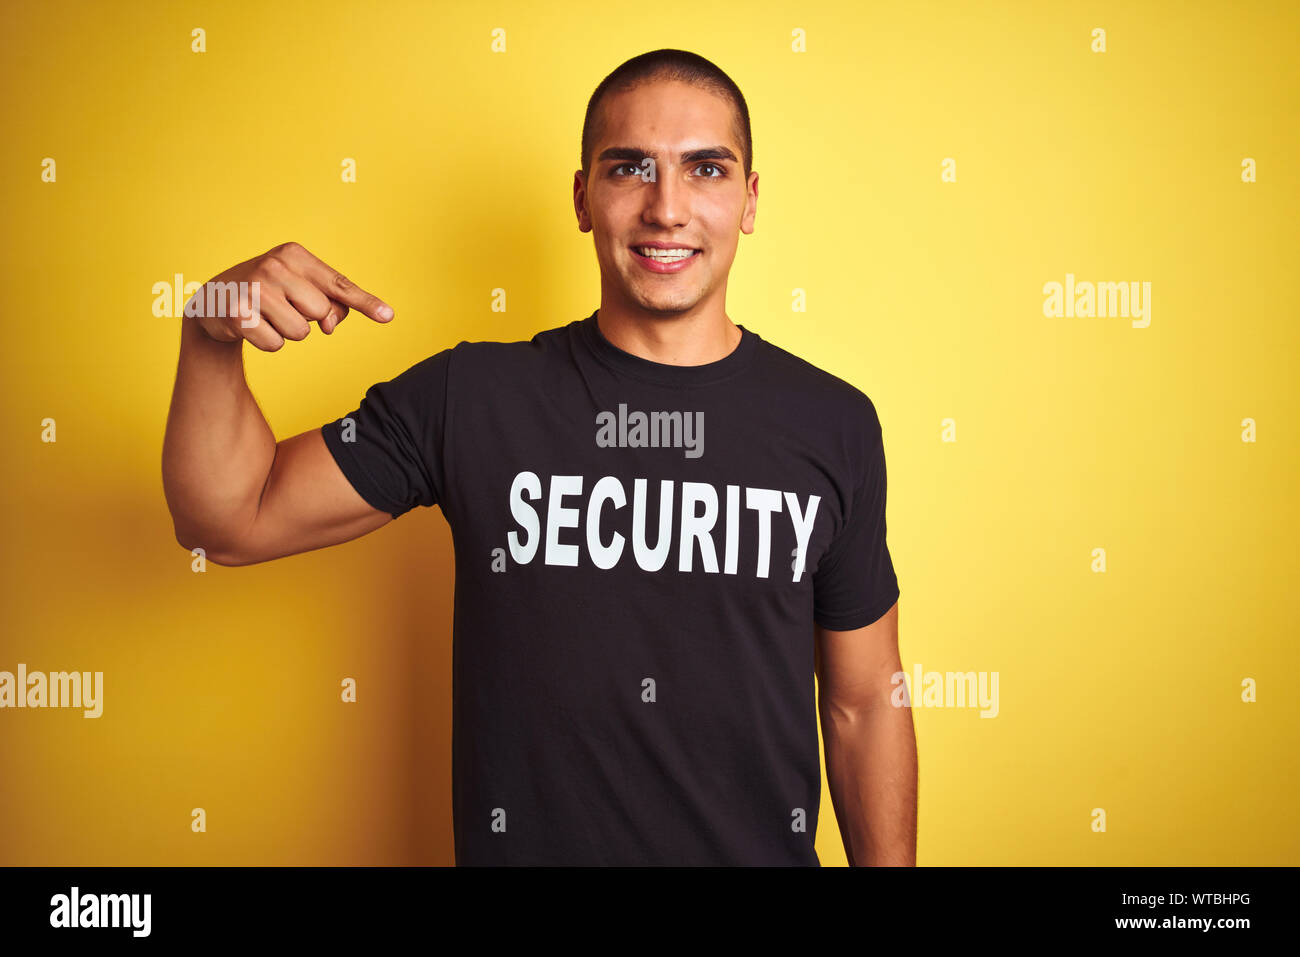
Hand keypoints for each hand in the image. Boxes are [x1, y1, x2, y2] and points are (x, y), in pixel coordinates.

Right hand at [189, 242, 393, 349]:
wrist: (214, 300)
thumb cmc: (269, 293)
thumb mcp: (300, 287)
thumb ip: (330, 304)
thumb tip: (330, 326)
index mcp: (294, 255)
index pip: (338, 284)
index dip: (365, 302)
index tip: (388, 316)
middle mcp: (274, 266)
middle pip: (322, 313)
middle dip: (307, 318)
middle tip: (282, 307)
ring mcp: (254, 288)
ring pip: (301, 332)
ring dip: (287, 332)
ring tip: (266, 315)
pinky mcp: (237, 313)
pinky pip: (276, 345)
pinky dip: (268, 342)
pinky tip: (251, 325)